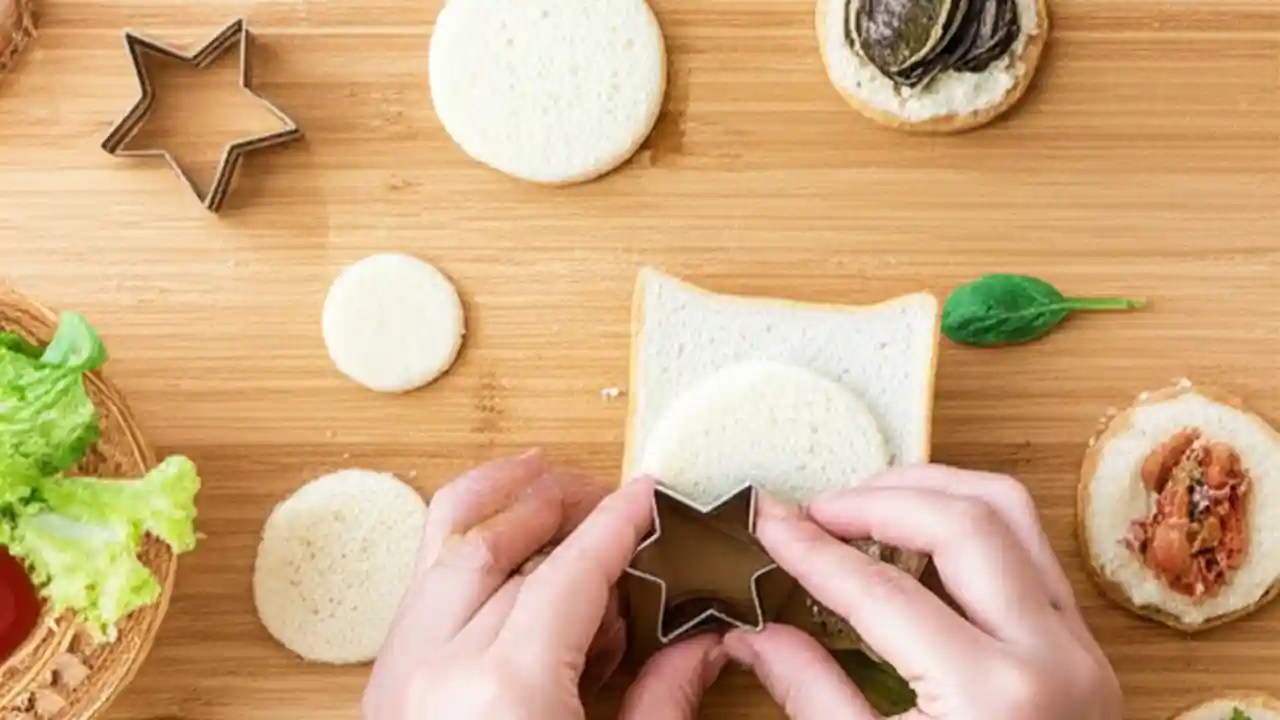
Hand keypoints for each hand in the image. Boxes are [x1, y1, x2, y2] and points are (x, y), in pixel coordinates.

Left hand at [362, 450, 654, 719]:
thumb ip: (660, 700)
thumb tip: (703, 646)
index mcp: (507, 691)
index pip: (570, 574)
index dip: (614, 526)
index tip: (643, 495)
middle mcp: (441, 670)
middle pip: (508, 550)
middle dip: (562, 507)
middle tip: (607, 498)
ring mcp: (400, 676)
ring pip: (445, 548)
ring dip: (497, 502)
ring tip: (539, 477)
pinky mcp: (384, 686)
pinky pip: (418, 588)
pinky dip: (455, 544)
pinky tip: (490, 532)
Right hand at [723, 465, 1122, 719]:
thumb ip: (809, 692)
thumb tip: (750, 632)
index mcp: (991, 695)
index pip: (881, 590)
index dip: (813, 549)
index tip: (767, 521)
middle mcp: (1050, 654)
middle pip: (963, 521)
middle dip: (876, 498)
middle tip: (815, 510)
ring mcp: (1080, 645)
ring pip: (1011, 512)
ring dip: (932, 491)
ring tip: (864, 504)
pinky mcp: (1085, 645)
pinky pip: (1030, 546)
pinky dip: (970, 520)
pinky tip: (916, 535)